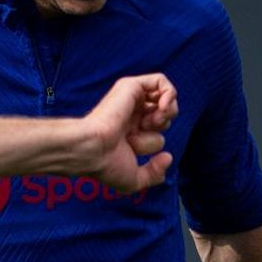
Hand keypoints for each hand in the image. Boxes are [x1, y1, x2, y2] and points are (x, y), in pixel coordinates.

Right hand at [75, 73, 175, 193]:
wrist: (91, 149)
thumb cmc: (106, 165)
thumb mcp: (134, 180)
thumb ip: (154, 175)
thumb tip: (168, 157)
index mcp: (130, 132)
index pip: (156, 132)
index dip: (156, 142)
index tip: (141, 151)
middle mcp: (131, 115)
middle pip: (164, 116)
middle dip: (161, 127)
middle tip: (144, 132)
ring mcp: (131, 100)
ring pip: (165, 98)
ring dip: (166, 113)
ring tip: (150, 121)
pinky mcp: (130, 87)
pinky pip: (161, 81)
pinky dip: (169, 93)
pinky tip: (162, 107)